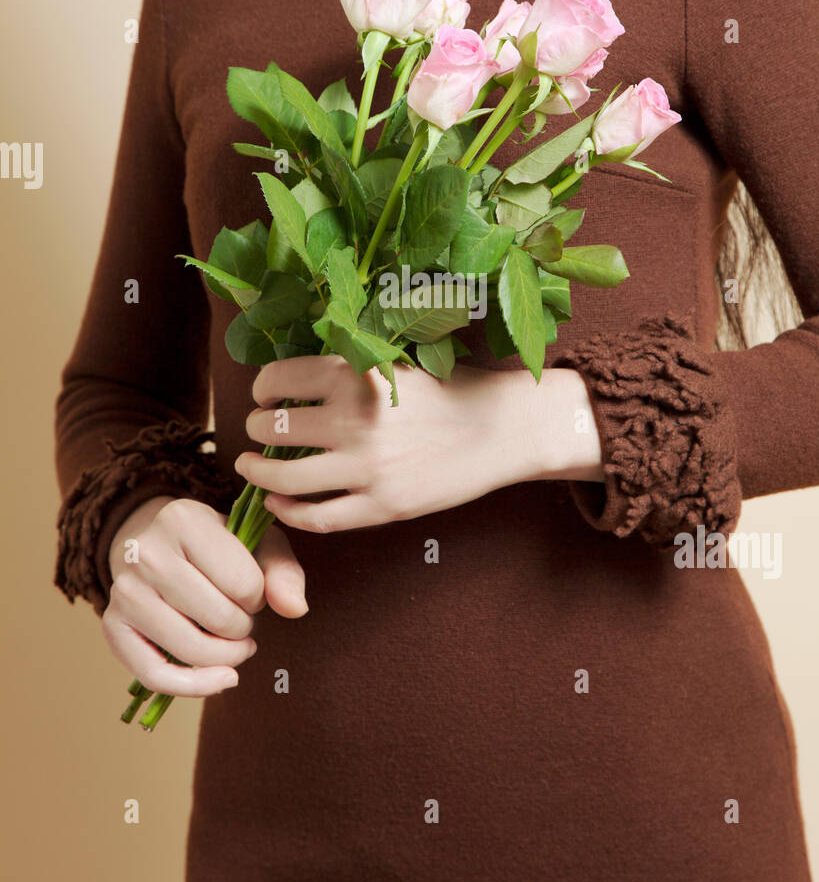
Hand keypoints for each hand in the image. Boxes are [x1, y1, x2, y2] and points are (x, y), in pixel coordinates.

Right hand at [102, 495, 306, 696]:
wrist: (159, 548)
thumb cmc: (217, 549)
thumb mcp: (258, 545)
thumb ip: (284, 572)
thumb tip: (295, 608)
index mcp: (183, 519)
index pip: (245, 584)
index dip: (258, 598)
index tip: (249, 590)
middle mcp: (146, 553)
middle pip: (221, 620)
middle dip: (244, 629)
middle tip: (239, 617)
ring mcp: (124, 591)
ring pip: (192, 650)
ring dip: (226, 657)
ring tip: (233, 642)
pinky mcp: (112, 625)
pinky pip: (154, 675)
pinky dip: (194, 687)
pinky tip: (221, 680)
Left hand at [235, 355, 602, 533]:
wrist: (502, 428)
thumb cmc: (449, 391)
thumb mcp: (395, 364)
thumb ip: (347, 371)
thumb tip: (287, 383)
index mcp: (357, 373)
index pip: (278, 379)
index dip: (261, 389)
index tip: (263, 396)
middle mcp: (355, 419)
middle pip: (272, 428)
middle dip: (255, 429)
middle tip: (257, 432)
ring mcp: (368, 467)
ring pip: (284, 477)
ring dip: (257, 472)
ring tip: (251, 468)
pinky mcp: (382, 506)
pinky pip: (317, 517)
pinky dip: (287, 512)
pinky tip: (279, 503)